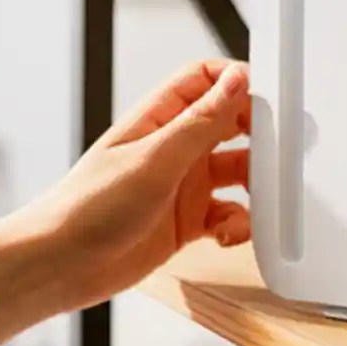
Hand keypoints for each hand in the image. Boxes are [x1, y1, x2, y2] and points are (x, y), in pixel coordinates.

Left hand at [7, 59, 251, 311]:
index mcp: (158, 119)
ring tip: (264, 200)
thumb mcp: (153, 160)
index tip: (274, 99)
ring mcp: (179, 186)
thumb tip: (236, 79)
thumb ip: (199, 122)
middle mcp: (172, 148)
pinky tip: (227, 237)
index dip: (240, 82)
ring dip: (255, 186)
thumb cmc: (88, 207)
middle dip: (260, 137)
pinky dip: (238, 225)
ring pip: (236, 173)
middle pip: (231, 125)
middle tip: (287, 153)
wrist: (59, 266)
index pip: (206, 80)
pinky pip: (228, 216)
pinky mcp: (184, 223)